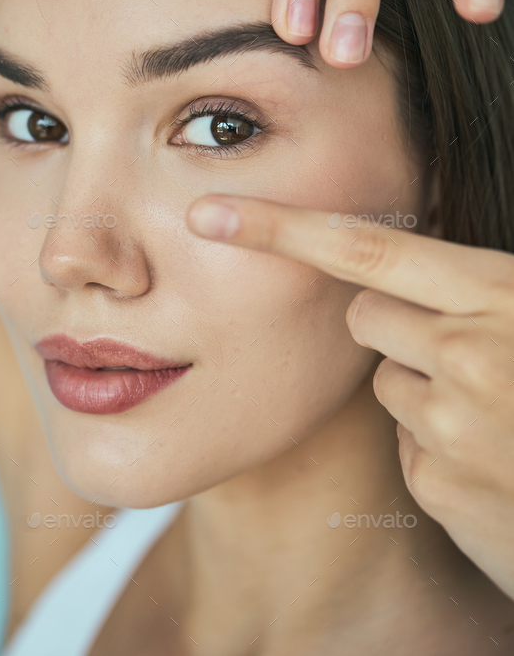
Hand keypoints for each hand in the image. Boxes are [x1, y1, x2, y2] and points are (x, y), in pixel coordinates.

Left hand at [187, 194, 513, 598]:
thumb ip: (476, 288)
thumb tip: (396, 267)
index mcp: (500, 296)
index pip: (369, 251)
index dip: (283, 228)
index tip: (214, 214)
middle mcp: (469, 354)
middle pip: (367, 317)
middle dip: (395, 326)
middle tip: (461, 353)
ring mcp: (453, 424)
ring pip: (387, 381)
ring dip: (425, 391)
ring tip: (495, 415)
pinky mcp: (440, 485)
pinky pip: (407, 443)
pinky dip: (437, 448)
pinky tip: (490, 462)